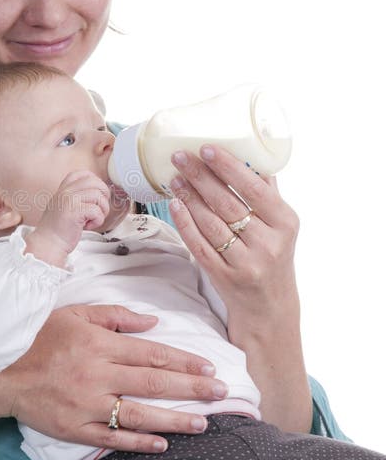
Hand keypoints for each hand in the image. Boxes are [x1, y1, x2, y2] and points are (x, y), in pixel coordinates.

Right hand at [0, 304, 228, 452]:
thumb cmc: (38, 336)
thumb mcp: (76, 313)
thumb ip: (116, 316)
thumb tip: (154, 322)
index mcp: (100, 345)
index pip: (152, 354)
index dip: (184, 361)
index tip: (209, 366)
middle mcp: (97, 375)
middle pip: (154, 383)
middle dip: (192, 388)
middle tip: (221, 393)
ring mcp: (86, 405)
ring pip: (139, 414)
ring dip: (174, 419)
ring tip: (203, 423)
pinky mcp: (74, 428)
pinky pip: (112, 438)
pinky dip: (138, 442)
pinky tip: (163, 444)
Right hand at [26, 171, 110, 265]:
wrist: (48, 244)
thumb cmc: (58, 229)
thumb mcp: (64, 206)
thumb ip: (76, 197)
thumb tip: (99, 193)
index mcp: (63, 189)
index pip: (83, 174)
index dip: (95, 183)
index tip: (96, 196)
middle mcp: (65, 192)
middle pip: (95, 182)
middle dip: (104, 196)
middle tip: (99, 209)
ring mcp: (69, 200)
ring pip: (99, 196)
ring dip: (102, 210)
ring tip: (93, 219)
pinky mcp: (74, 212)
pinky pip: (97, 210)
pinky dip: (98, 220)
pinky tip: (88, 226)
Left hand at [168, 145, 310, 431]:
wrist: (269, 311)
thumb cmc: (273, 261)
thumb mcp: (281, 228)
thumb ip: (268, 195)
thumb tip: (254, 158)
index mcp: (285, 224)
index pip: (254, 188)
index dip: (228, 167)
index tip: (207, 148)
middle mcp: (268, 243)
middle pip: (227, 203)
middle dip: (200, 176)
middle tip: (180, 157)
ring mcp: (245, 263)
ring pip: (211, 223)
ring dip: (189, 197)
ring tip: (174, 177)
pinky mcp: (224, 277)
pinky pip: (199, 245)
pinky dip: (185, 223)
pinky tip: (175, 204)